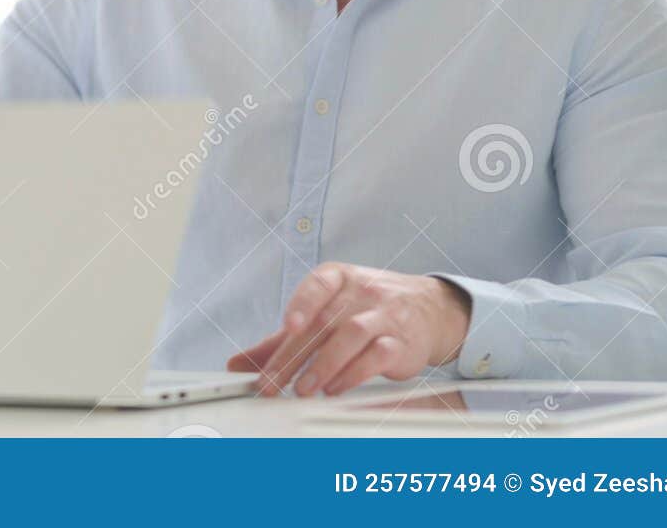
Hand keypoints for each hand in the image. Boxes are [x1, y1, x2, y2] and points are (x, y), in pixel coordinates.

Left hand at [226, 263, 470, 396]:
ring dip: (324, 365)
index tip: (287, 325)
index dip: (302, 303)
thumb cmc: (365, 308)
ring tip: (303, 389)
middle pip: (324, 322)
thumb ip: (280, 339)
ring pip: (352, 335)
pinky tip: (336, 389)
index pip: (318, 285)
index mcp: (338, 278)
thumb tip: (237, 363)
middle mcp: (362, 292)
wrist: (428, 309)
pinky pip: (378, 355)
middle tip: (272, 383)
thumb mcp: (323, 313)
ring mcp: (384, 315)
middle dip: (294, 356)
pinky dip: (354, 374)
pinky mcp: (402, 342)